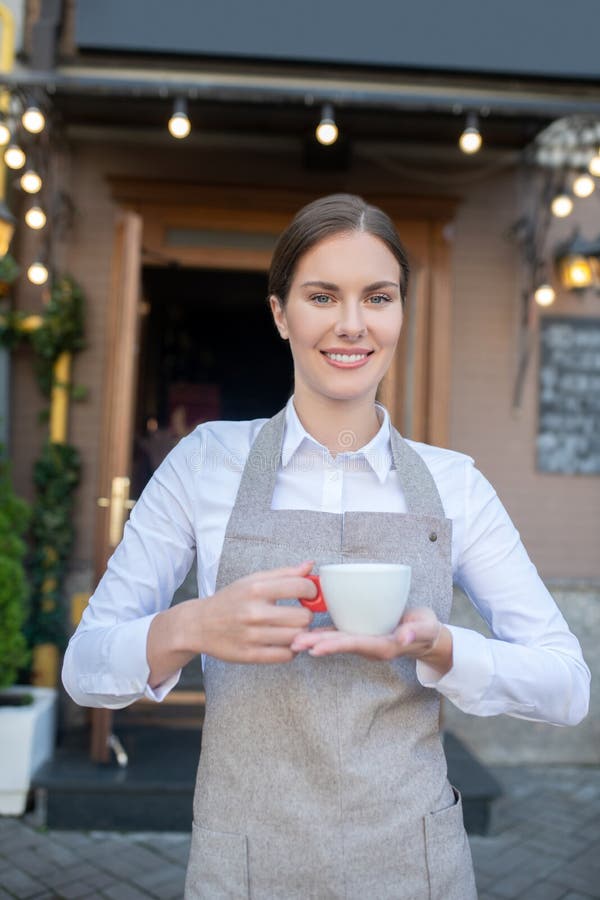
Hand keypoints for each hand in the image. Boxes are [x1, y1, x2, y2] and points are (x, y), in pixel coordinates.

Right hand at [190, 561, 316, 663]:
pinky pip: (286, 656)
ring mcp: (252, 636)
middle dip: (306, 615)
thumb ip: (284, 573)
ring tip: (291, 628)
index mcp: (256, 589)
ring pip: (297, 637)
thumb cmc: (230, 600)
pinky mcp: (250, 655)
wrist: (199, 625)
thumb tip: (311, 566)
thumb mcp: (253, 580)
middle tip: (298, 614)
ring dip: (300, 634)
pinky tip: (284, 642)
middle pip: (304, 617)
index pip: (301, 587)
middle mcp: (254, 612)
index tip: (308, 594)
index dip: (312, 591)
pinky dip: (290, 650)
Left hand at [289, 606, 452, 674]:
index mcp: (383, 646)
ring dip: (315, 641)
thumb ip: (416, 631)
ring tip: (294, 641)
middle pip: (341, 645)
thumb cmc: (426, 630)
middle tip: (296, 643)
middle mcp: (370, 646)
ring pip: (337, 642)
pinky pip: (340, 636)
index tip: (318, 646)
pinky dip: (323, 635)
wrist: (427, 637)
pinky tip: (307, 633)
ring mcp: (364, 642)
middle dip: (318, 644)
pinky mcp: (361, 635)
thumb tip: (404, 636)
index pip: (357, 644)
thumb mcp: (426, 629)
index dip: (336, 644)